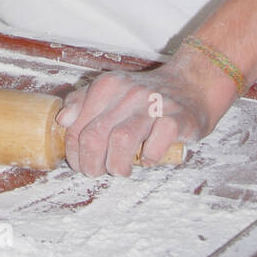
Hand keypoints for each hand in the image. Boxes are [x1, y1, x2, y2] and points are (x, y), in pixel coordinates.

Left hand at [56, 64, 216, 176]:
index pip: (76, 126)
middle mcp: (128, 92)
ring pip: (121, 140)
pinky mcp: (177, 118)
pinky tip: (148, 160)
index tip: (82, 164)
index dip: (74, 153)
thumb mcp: (113, 91)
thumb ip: (83, 102)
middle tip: (99, 171)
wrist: (193, 85)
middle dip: (91, 164)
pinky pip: (155, 144)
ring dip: (117, 165)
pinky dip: (149, 158)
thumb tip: (62, 120)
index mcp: (108, 86)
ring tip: (121, 169)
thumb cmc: (148, 97)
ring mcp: (153, 105)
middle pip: (95, 136)